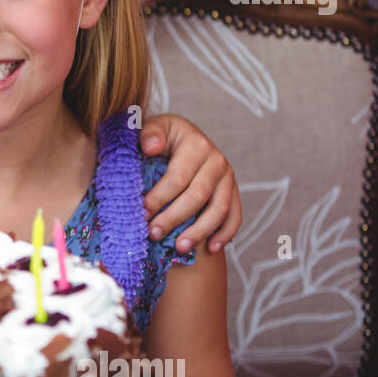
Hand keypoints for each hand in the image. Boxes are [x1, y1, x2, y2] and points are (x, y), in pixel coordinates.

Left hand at [138, 114, 240, 253]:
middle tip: (153, 233)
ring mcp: (228, 178)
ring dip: (199, 231)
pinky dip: (225, 234)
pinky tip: (211, 249)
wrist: (182, 138)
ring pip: (219, 209)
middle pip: (197, 196)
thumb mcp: (153, 128)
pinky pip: (234, 215)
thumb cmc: (162, 137)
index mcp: (196, 145)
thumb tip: (150, 147)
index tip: (142, 213)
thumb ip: (149, 134)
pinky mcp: (233, 192)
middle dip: (174, 218)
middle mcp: (217, 161)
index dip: (159, 197)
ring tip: (179, 247)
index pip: (177, 177)